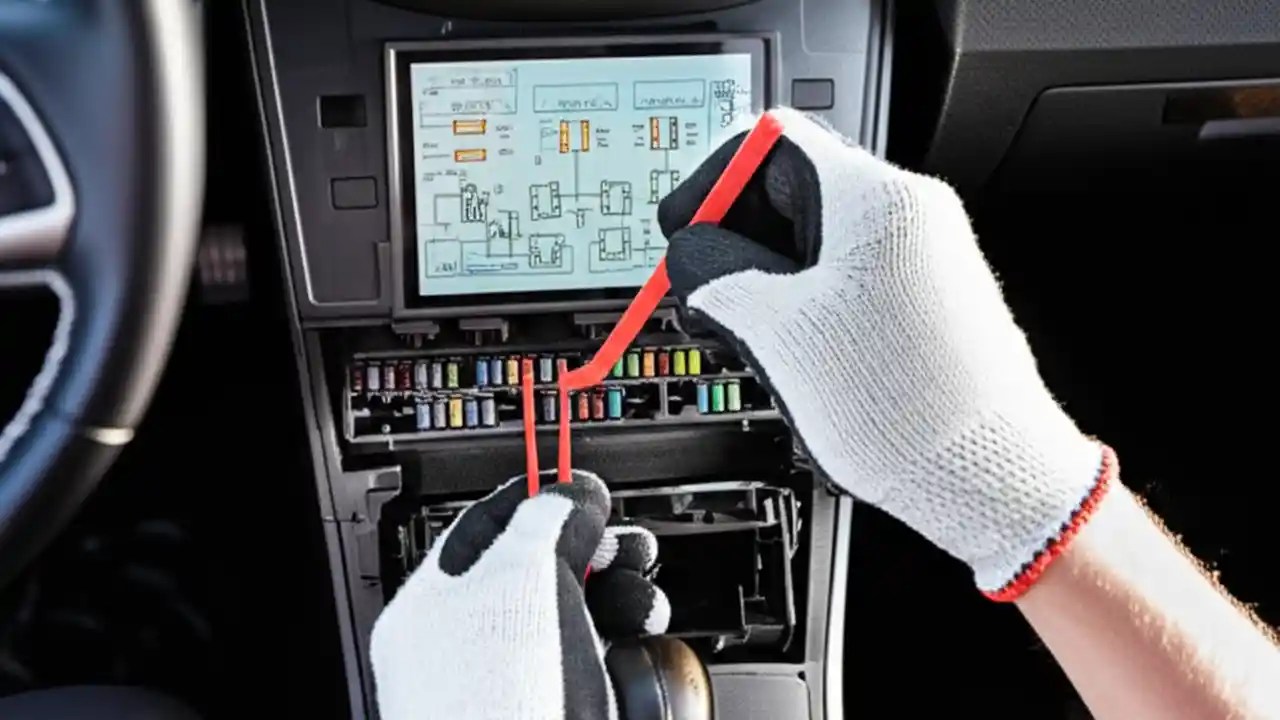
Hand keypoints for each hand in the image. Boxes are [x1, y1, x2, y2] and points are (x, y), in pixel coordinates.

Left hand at [370, 471, 669, 719]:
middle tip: (629, 549)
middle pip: (546, 572)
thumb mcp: (524, 576)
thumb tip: (574, 495)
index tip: (582, 486)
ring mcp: (521, 689)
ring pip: (585, 619)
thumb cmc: (497, 701)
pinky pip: (607, 667)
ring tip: (641, 607)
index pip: (488, 528)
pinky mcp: (567, 716)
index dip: (540, 500)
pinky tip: (636, 654)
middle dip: (600, 553)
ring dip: (624, 600)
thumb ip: (549, 520)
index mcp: (437, 609)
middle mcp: (475, 650)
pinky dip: (630, 654)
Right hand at [659, 107, 1108, 597]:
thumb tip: (689, 251)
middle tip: (705, 296)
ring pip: (814, 241)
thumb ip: (717, 272)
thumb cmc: (901, 404)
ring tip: (750, 340)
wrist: (990, 475)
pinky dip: (803, 305)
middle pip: (790, 193)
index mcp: (874, 199)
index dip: (711, 183)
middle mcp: (907, 213)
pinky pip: (846, 278)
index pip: (771, 143)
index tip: (683, 229)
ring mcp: (922, 256)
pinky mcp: (927, 298)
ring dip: (765, 281)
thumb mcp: (778, 331)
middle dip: (734, 243)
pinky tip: (792, 356)